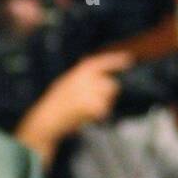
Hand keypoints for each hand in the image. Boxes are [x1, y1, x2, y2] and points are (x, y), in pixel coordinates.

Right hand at [15, 51, 133, 164]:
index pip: (101, 63)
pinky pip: (105, 111)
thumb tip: (103, 79)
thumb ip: (84, 79)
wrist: (48, 118)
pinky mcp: (94, 105)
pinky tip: (85, 116)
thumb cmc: (56, 104)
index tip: (129, 59)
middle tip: (92, 103)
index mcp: (80, 72)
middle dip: (108, 94)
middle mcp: (87, 78)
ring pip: (110, 98)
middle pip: (111, 85)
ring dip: (104, 105)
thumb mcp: (67, 83)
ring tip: (85, 110)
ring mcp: (91, 91)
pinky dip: (98, 115)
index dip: (116, 60)